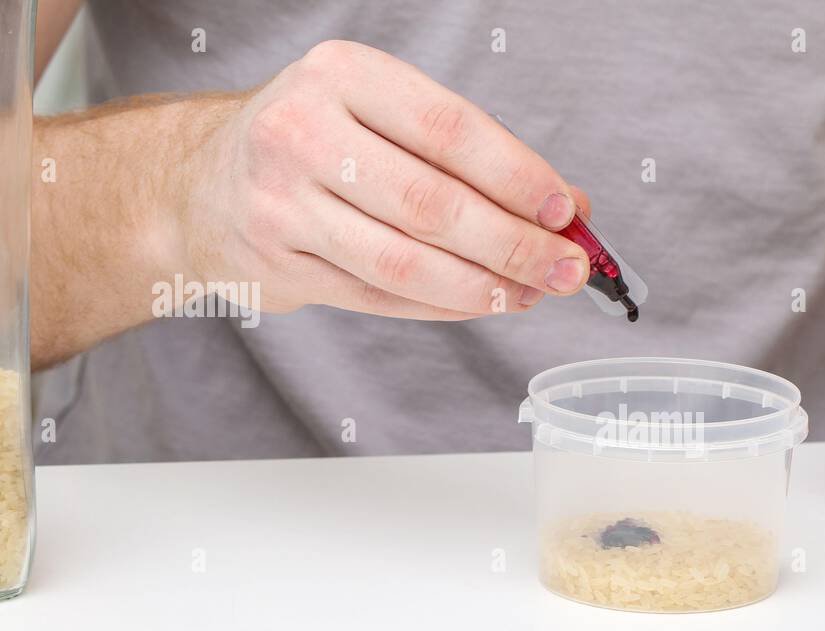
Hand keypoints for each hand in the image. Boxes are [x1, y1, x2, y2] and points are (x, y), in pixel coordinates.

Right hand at [177, 40, 591, 319]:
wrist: (202, 185)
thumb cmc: (316, 144)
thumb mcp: (385, 116)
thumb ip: (473, 156)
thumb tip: (567, 206)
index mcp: (342, 75)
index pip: (451, 130)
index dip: (518, 177)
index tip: (567, 212)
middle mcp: (302, 131)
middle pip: (433, 205)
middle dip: (514, 245)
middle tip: (567, 268)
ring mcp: (282, 203)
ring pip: (407, 263)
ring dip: (485, 287)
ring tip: (532, 293)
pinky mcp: (279, 264)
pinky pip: (382, 298)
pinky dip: (444, 306)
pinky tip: (482, 303)